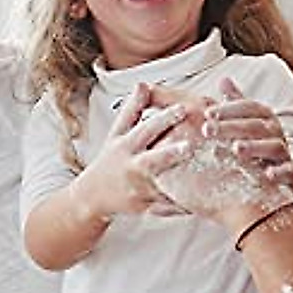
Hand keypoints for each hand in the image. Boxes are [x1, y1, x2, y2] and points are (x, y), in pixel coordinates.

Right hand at [74, 82, 188, 218]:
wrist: (92, 196)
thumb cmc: (111, 160)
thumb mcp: (117, 134)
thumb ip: (133, 110)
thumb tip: (143, 84)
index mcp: (126, 145)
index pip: (146, 129)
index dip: (164, 118)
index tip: (184, 108)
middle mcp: (132, 167)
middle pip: (153, 160)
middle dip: (170, 153)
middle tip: (190, 145)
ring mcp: (139, 189)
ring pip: (162, 188)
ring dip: (180, 184)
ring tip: (199, 180)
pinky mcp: (147, 207)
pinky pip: (167, 208)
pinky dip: (182, 207)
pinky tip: (200, 205)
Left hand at [199, 76, 292, 194]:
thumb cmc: (264, 148)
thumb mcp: (250, 125)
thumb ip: (237, 105)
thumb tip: (223, 79)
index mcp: (267, 120)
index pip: (250, 107)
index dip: (229, 108)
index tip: (207, 112)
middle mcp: (278, 134)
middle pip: (256, 126)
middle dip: (232, 127)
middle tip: (207, 130)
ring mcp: (287, 155)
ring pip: (275, 147)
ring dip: (255, 147)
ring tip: (236, 149)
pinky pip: (291, 172)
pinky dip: (281, 172)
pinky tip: (268, 175)